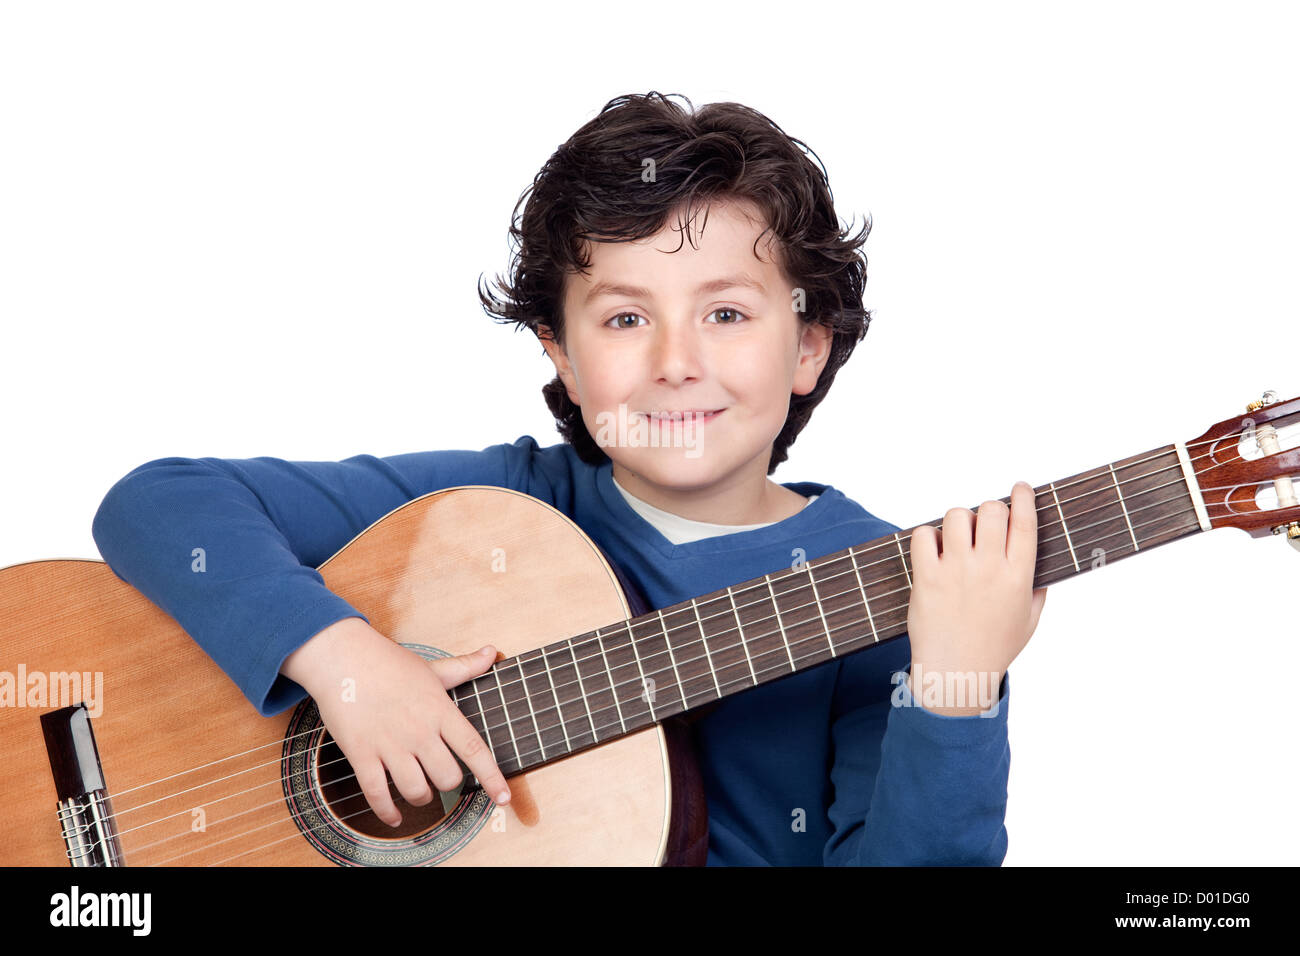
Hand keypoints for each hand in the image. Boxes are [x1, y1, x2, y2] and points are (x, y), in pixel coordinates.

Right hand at [281, 616, 510, 826]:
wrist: (343, 658)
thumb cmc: (389, 663)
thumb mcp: (432, 667)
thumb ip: (465, 666)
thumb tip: (493, 653)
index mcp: (440, 711)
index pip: (474, 749)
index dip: (492, 777)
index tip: (503, 798)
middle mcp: (419, 731)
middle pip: (447, 777)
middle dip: (449, 785)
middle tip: (442, 777)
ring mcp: (390, 744)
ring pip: (416, 790)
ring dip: (421, 798)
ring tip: (420, 792)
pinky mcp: (361, 753)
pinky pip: (377, 794)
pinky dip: (387, 812)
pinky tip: (394, 817)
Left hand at [905, 481, 1047, 714]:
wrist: (956, 673)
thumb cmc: (994, 648)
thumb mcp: (1029, 621)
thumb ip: (1037, 591)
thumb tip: (1039, 569)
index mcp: (1018, 578)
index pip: (1025, 524)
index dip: (1024, 498)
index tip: (1021, 487)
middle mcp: (989, 569)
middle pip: (992, 511)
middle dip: (989, 510)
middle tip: (983, 525)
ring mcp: (956, 571)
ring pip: (957, 516)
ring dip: (958, 520)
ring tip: (956, 538)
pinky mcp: (927, 577)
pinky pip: (923, 535)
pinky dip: (927, 535)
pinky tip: (933, 548)